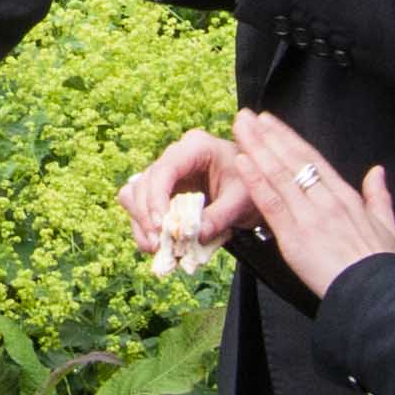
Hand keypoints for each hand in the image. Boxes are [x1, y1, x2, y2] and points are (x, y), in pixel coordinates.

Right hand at [117, 127, 258, 275]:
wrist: (260, 186)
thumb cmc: (255, 185)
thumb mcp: (243, 201)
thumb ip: (220, 216)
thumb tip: (195, 236)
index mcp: (196, 147)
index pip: (164, 169)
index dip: (156, 198)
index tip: (160, 226)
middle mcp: (175, 157)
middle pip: (143, 182)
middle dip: (146, 215)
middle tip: (158, 244)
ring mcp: (167, 174)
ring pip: (135, 194)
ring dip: (140, 222)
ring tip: (156, 247)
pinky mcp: (164, 191)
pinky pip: (141, 207)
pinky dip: (145, 226)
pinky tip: (157, 245)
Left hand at [232, 108, 394, 295]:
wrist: (376, 292)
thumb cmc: (381, 264)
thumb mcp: (387, 225)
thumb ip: (379, 195)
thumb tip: (377, 171)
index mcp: (345, 196)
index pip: (312, 158)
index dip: (288, 138)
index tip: (271, 122)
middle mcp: (326, 200)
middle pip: (291, 160)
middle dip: (266, 136)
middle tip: (246, 115)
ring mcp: (309, 216)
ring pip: (279, 175)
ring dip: (256, 149)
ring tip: (240, 128)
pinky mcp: (295, 237)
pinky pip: (271, 204)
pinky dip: (256, 181)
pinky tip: (242, 162)